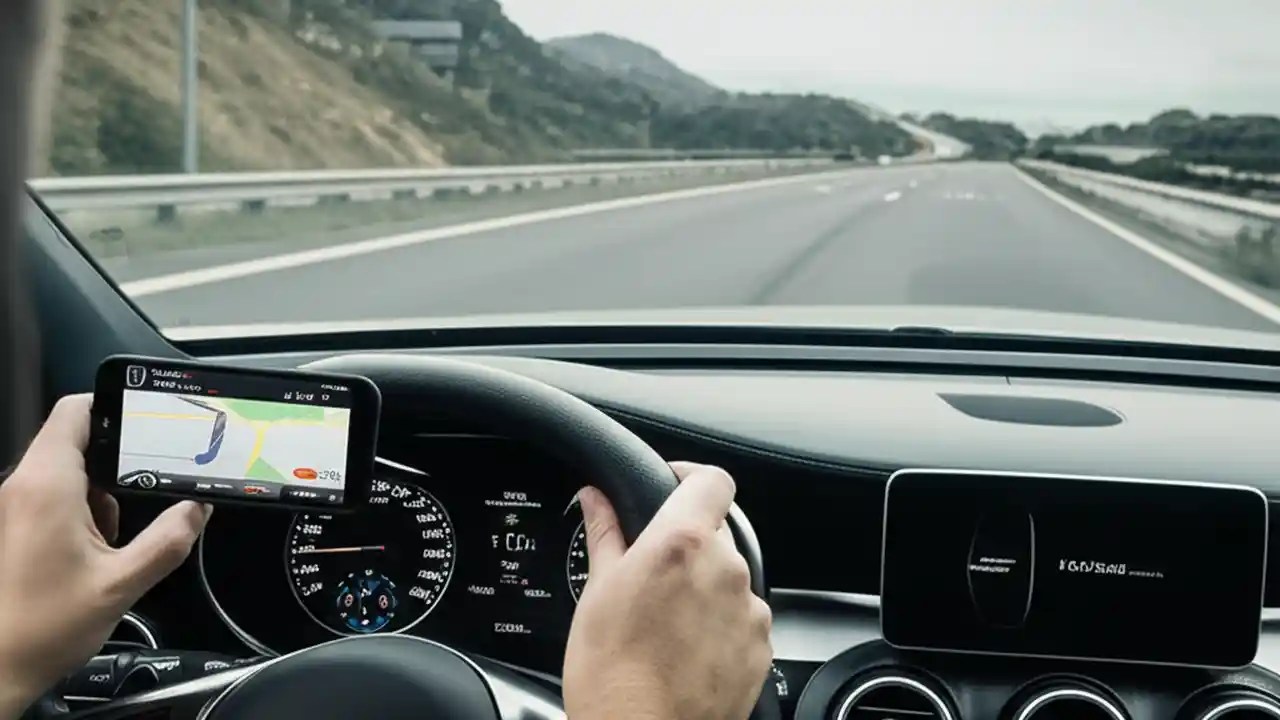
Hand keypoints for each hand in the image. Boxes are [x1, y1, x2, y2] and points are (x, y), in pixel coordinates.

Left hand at [0, 395, 211, 717]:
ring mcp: (13, 508)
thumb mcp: (123, 583)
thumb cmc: (45, 626)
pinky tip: (95, 554)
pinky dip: (81, 516)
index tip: (148, 421)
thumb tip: (197, 510)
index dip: (113, 406)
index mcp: (46, 486)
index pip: (74, 412)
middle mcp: (22, 487)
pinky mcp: (12, 529)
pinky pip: (53, 501)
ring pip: (67, 476)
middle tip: (149, 491)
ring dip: (99, 497)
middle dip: (118, 465)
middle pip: (75, 443)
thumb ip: (169, 539)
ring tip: (113, 541)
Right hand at [563, 462, 771, 719]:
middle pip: (717, 533)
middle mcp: (725, 570)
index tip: (674, 485)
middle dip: (688, 545)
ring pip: (729, 579)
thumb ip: (606, 534)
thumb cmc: (612, 675)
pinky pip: (743, 620)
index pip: (712, 480)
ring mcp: (749, 612)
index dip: (691, 477)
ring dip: (705, 588)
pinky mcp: (760, 648)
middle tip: (653, 575)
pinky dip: (720, 625)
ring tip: (666, 623)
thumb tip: (597, 500)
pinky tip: (685, 649)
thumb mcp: (597, 592)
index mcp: (683, 543)